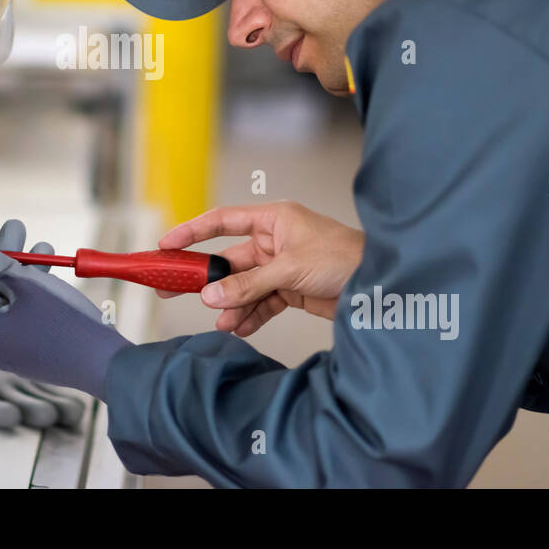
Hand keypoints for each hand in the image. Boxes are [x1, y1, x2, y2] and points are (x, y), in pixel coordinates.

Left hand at [0, 219, 130, 400]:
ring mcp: (13, 350)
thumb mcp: (28, 285)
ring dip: (25, 272)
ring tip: (45, 246)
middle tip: (18, 227)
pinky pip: (25, 317)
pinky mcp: (34, 353)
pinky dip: (34, 294)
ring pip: (11, 302)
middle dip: (6, 258)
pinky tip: (50, 273)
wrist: (104, 364)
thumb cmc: (64, 320)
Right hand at [158, 201, 363, 336]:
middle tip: (171, 289)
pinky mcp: (291, 290)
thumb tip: (211, 297)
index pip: (222, 221)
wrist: (382, 285)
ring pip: (243, 286)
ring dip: (230, 304)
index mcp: (273, 220)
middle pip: (228, 259)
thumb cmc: (345, 259)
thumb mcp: (290, 269)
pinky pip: (260, 302)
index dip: (192, 232)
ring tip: (221, 322)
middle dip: (203, 278)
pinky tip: (239, 328)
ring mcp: (281, 266)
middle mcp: (274, 241)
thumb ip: (248, 284)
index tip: (166, 245)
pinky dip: (249, 316)